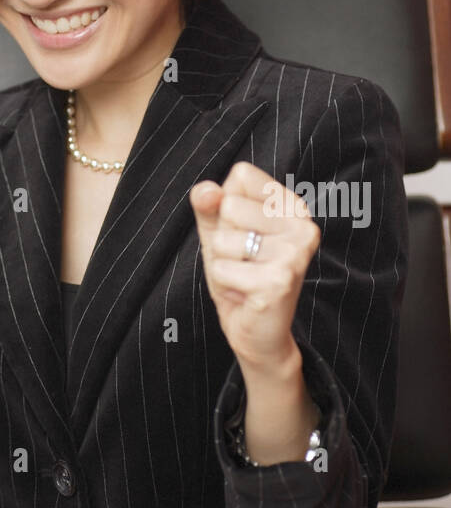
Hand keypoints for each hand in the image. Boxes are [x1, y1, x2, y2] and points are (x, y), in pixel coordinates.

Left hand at [190, 161, 320, 372]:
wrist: (257, 332)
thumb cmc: (240, 275)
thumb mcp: (219, 231)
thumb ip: (209, 205)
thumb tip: (205, 191)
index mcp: (292, 205)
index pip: (241, 175)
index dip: (227, 204)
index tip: (245, 230)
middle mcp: (303, 224)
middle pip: (230, 205)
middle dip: (224, 237)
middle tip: (245, 260)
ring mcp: (294, 252)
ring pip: (223, 238)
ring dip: (223, 262)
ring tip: (245, 276)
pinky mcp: (279, 280)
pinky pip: (221, 267)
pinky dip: (224, 282)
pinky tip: (245, 292)